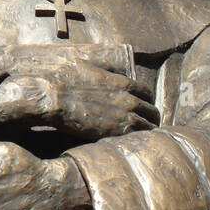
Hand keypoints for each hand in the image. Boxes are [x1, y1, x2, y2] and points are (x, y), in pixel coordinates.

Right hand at [0, 65, 158, 141]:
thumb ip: (107, 67)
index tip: (143, 108)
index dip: (147, 102)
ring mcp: (125, 117)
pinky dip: (138, 141)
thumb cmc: (69, 81)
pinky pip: (137, 138)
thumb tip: (114, 69)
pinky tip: (131, 144)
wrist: (57, 99)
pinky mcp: (116, 132)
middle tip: (144, 125)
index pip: (148, 94)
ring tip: (139, 138)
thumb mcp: (91, 66)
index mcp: (125, 83)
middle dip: (150, 118)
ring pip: (149, 127)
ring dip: (146, 132)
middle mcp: (130, 100)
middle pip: (153, 112)